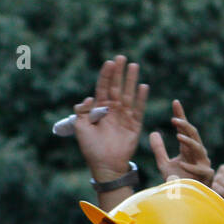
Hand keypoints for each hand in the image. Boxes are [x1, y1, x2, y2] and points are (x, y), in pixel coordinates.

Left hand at [73, 55, 147, 181]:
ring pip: (128, 95)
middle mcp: (113, 111)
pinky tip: (143, 87)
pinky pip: (138, 110)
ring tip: (134, 66)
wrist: (105, 166)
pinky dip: (140, 99)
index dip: (106, 76)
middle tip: (122, 57)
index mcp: (100, 110)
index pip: (103, 88)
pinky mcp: (134, 125)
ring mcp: (124, 117)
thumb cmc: (91, 148)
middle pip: (117, 87)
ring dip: (131, 81)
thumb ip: (82, 112)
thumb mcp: (80, 129)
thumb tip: (89, 98)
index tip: (109, 62)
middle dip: (119, 73)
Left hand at [149, 100, 213, 185]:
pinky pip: (200, 169)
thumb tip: (153, 132)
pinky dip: (191, 166)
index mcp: (188, 149)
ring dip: (189, 142)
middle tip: (174, 119)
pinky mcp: (207, 175)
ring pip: (199, 148)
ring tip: (178, 136)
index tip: (175, 102)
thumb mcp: (163, 164)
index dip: (181, 116)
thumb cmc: (176, 182)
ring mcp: (204, 163)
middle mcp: (198, 153)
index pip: (184, 129)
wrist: (183, 199)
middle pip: (193, 134)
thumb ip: (159, 150)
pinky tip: (182, 163)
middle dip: (185, 125)